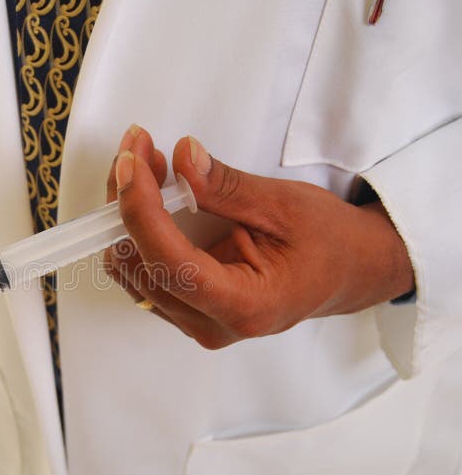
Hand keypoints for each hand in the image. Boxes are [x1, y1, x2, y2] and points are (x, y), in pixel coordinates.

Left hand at [105, 126, 414, 349]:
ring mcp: (196, 322)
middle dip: (127, 202)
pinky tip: (153, 193)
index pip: (169, 262)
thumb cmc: (329, 242)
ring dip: (125, 214)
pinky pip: (143, 273)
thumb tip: (182, 157)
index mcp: (244, 306)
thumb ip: (226, 186)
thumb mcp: (284, 205)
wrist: (350, 272)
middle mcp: (212, 325)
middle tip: (137, 149)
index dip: (140, 209)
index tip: (131, 161)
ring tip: (146, 164)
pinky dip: (137, 230)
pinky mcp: (187, 310)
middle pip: (139, 266)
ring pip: (131, 271)